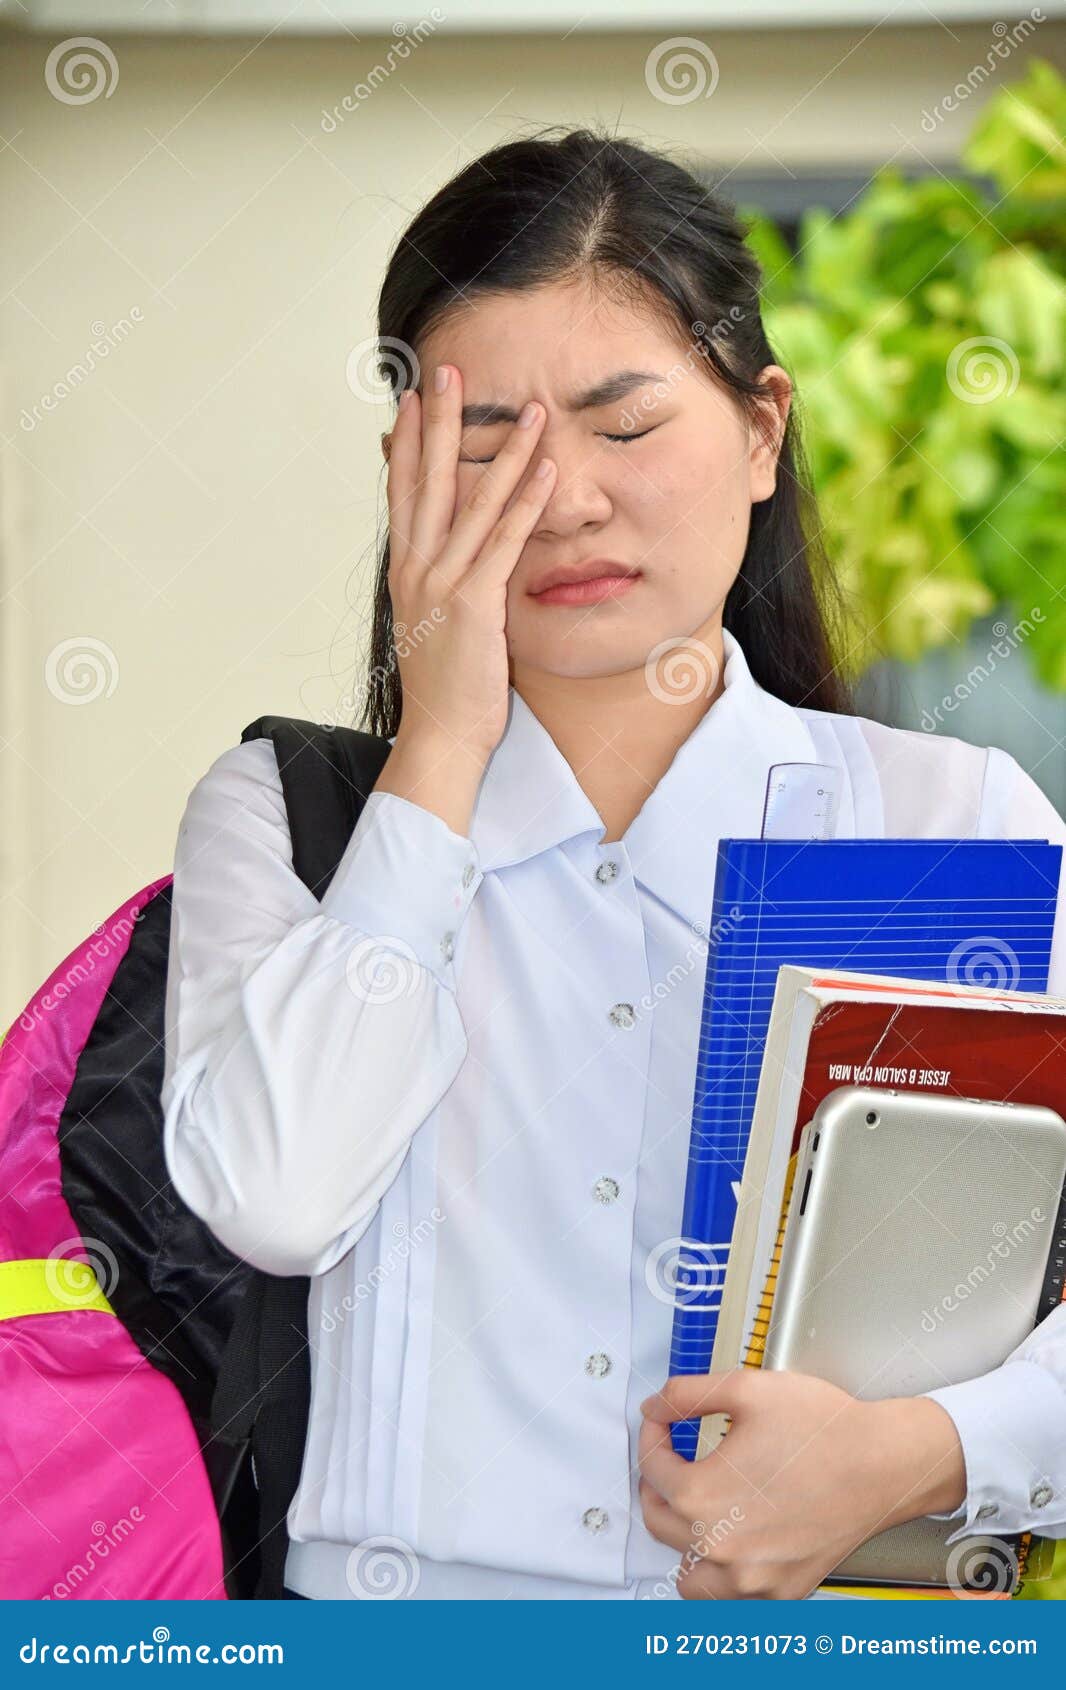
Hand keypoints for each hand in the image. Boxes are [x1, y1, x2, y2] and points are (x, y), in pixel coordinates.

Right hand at [374, 364, 555, 834]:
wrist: (440, 737)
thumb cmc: (446, 691)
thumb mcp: (438, 628)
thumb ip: (446, 588)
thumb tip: (458, 566)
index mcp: (406, 572)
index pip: (403, 494)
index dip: (408, 443)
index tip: (413, 399)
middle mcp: (417, 569)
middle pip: (427, 480)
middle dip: (439, 421)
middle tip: (446, 369)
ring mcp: (442, 583)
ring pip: (472, 501)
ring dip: (503, 449)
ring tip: (527, 408)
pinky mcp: (473, 604)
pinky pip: (504, 541)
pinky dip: (526, 502)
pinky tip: (546, 469)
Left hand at [637, 1368, 966, 1599]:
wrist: (883, 1463)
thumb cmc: (826, 1430)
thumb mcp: (745, 1388)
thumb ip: (686, 1395)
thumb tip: (656, 1407)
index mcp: (702, 1497)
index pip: (651, 1469)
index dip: (653, 1436)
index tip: (663, 1426)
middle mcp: (721, 1547)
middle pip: (658, 1519)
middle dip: (659, 1483)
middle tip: (672, 1459)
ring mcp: (751, 1579)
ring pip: (686, 1573)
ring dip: (681, 1539)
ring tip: (694, 1506)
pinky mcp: (780, 1592)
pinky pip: (728, 1596)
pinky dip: (719, 1573)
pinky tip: (730, 1541)